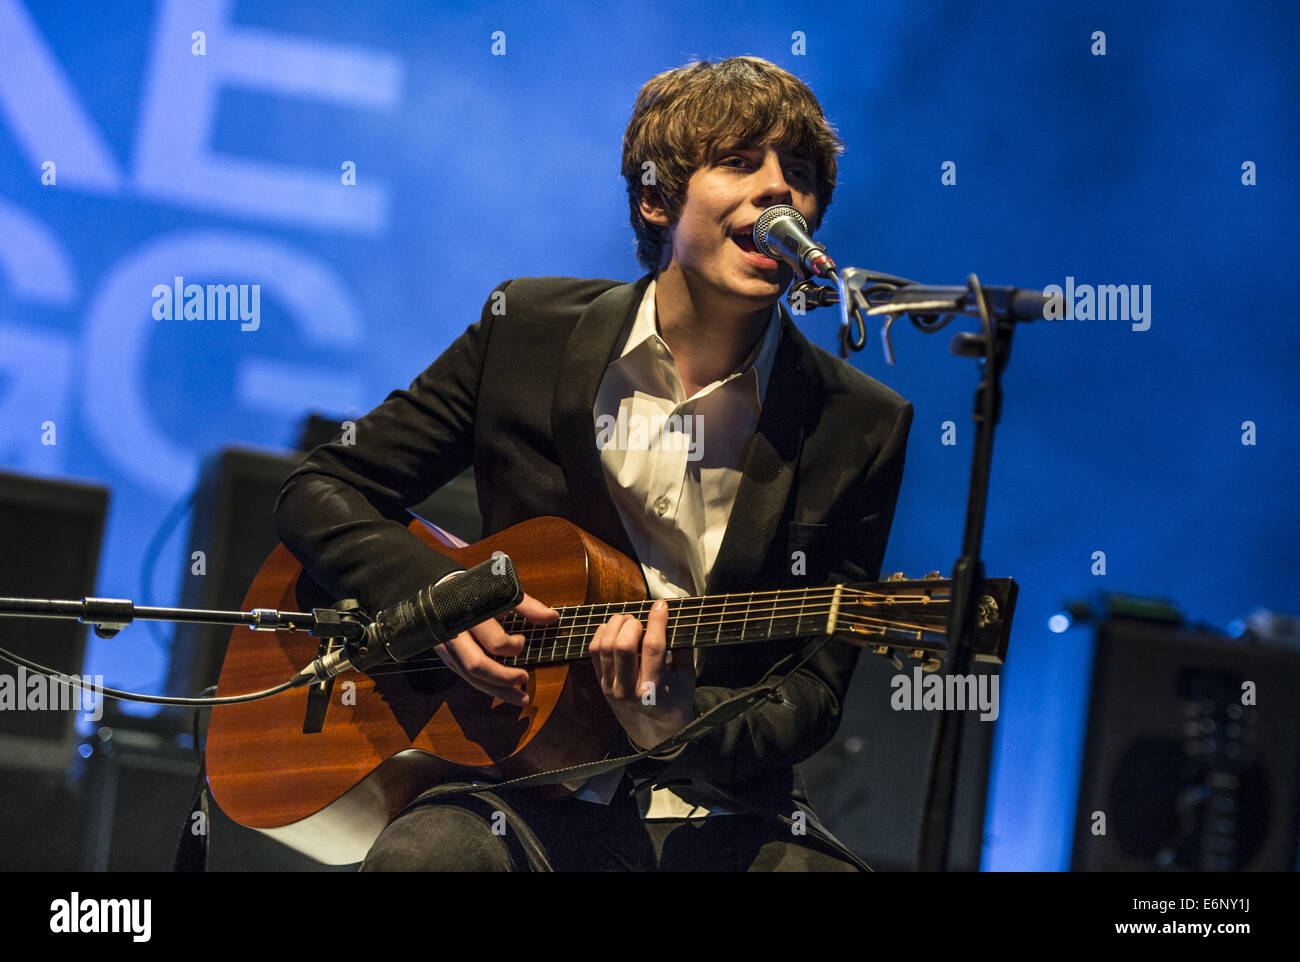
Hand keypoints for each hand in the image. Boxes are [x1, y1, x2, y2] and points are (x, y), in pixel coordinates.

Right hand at [434, 591, 557, 706]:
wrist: (443, 595)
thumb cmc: (477, 593)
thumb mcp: (502, 595)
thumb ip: (528, 607)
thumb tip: (553, 617)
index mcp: (471, 616)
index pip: (494, 641)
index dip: (514, 645)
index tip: (522, 640)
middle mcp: (456, 635)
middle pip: (478, 665)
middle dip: (504, 678)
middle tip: (525, 678)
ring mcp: (449, 649)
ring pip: (472, 678)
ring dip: (498, 692)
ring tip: (522, 699)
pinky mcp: (448, 659)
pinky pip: (468, 678)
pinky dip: (488, 687)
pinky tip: (505, 693)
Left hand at [588, 599, 695, 750]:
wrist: (655, 734)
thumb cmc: (675, 702)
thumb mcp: (687, 679)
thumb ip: (683, 648)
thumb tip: (678, 616)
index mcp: (655, 690)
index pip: (653, 648)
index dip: (657, 621)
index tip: (661, 605)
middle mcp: (629, 690)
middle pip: (622, 646)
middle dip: (632, 623)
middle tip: (641, 619)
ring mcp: (611, 687)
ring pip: (604, 646)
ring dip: (615, 625)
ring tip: (629, 621)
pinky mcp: (601, 683)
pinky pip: (593, 651)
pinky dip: (601, 633)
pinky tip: (614, 629)